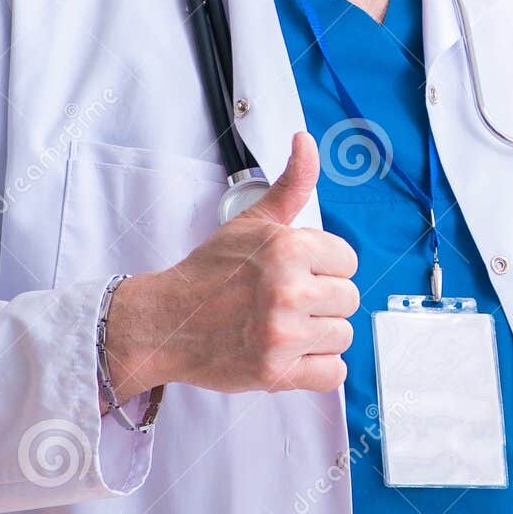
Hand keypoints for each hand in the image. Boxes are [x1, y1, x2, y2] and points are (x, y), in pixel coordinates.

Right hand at [104, 131, 358, 397]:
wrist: (164, 322)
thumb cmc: (209, 272)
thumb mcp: (251, 221)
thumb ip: (290, 184)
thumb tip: (306, 140)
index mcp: (288, 247)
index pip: (348, 261)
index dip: (324, 268)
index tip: (297, 273)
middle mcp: (288, 289)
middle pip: (348, 299)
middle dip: (322, 301)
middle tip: (286, 302)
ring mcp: (282, 333)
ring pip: (343, 336)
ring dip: (318, 335)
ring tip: (285, 327)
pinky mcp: (276, 373)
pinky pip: (332, 373)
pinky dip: (316, 369)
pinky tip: (291, 354)